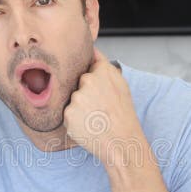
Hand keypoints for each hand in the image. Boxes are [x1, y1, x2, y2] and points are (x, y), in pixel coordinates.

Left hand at [63, 49, 144, 166]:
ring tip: (95, 118)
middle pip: (78, 84)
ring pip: (72, 99)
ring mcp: (77, 97)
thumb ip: (103, 65)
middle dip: (85, 95)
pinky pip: (67, 114)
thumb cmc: (123, 115)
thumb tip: (92, 49)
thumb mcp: (121, 84)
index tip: (100, 93)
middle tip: (100, 109)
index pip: (87, 66)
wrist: (122, 142)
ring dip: (80, 108)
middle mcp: (88, 80)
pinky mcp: (68, 113)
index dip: (94, 81)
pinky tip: (88, 125)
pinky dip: (75, 120)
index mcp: (102, 71)